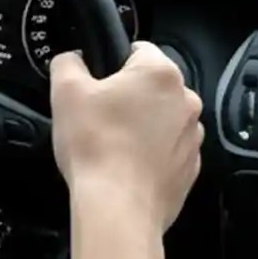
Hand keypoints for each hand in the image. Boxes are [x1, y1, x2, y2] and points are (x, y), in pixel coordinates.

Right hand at [50, 41, 203, 232]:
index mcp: (160, 73)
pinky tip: (126, 166)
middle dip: (126, 97)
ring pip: (160, 119)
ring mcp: (192, 136)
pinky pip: (167, 150)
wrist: (118, 209)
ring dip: (140, 126)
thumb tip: (71, 59)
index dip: (111, 64)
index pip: (137, 49)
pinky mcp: (190, 167)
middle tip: (99, 117)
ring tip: (112, 145)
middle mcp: (185, 100)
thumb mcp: (65, 91)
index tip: (96, 85)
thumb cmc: (96, 148)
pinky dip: (150, 154)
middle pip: (150, 86)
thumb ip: (67, 62)